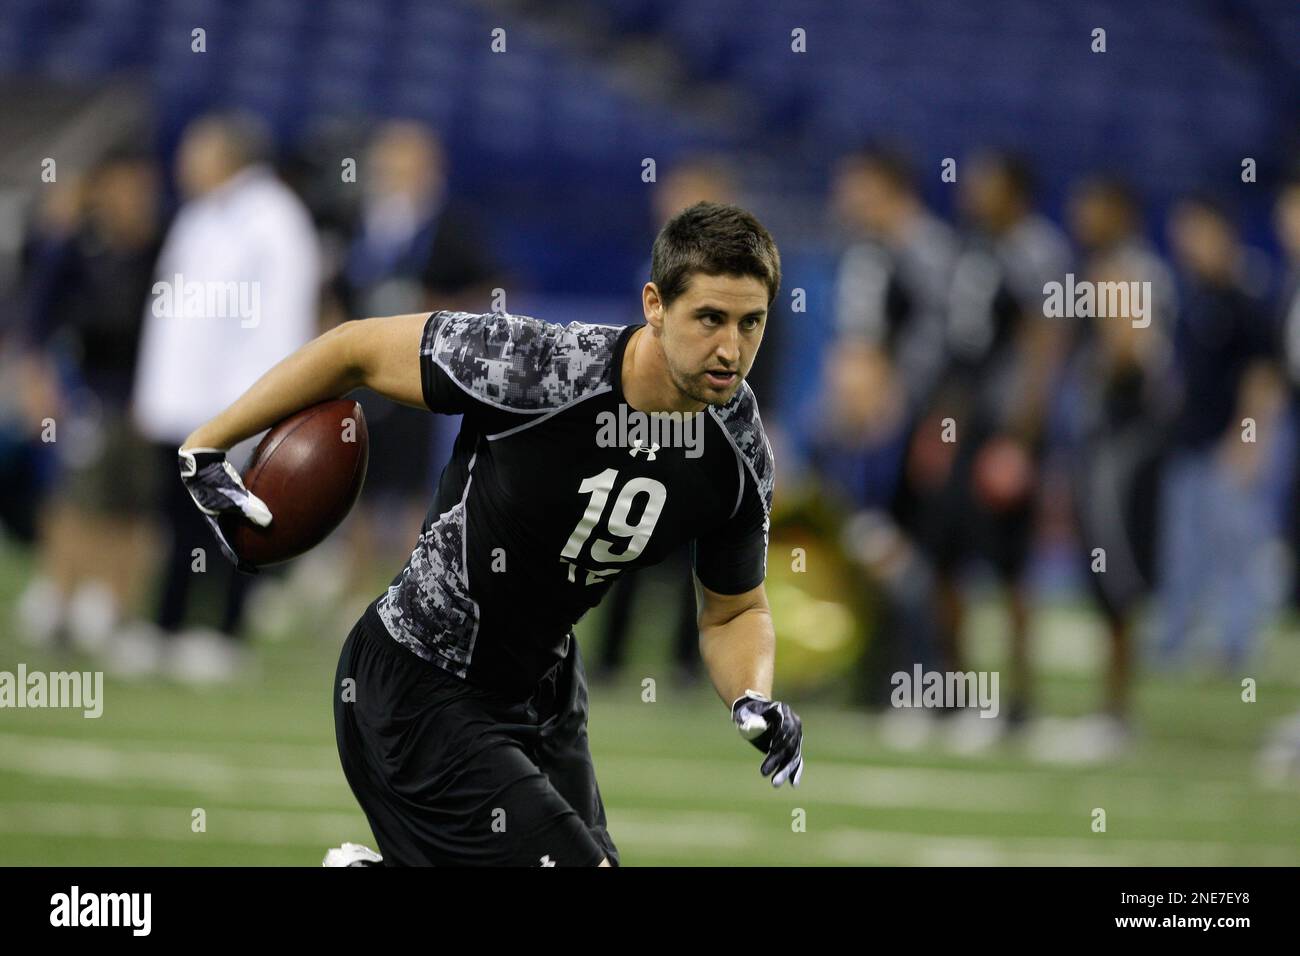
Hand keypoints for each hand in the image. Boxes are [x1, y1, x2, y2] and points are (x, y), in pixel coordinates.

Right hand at [177, 447, 271, 573]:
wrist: (199, 455)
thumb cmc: (213, 475)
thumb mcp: (231, 494)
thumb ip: (249, 506)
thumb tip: (269, 521)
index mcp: (215, 520)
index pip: (227, 546)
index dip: (238, 559)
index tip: (251, 569)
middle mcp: (216, 513)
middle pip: (233, 534)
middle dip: (245, 544)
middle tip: (262, 553)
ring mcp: (219, 500)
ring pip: (238, 517)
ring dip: (251, 524)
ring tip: (270, 529)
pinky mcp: (225, 488)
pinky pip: (243, 500)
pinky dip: (255, 505)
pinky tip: (274, 500)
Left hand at [731, 690, 803, 786]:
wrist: (758, 710)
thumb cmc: (750, 710)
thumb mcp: (745, 710)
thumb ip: (746, 717)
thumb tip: (745, 724)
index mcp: (783, 711)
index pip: (786, 727)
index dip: (780, 739)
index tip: (771, 750)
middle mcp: (794, 723)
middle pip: (789, 744)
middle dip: (777, 759)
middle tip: (762, 773)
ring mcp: (795, 736)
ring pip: (793, 755)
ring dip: (784, 770)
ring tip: (775, 784)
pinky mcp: (793, 747)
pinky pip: (795, 760)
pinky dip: (794, 772)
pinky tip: (793, 784)